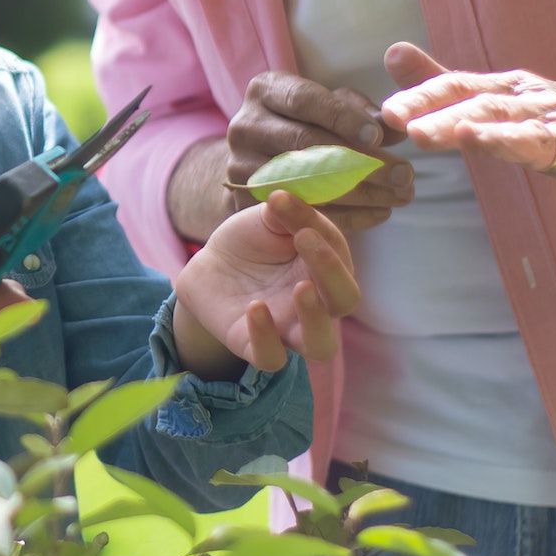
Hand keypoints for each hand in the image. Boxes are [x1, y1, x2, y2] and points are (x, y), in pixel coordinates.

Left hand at [171, 189, 361, 376]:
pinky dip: (266, 337)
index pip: (340, 253)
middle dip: (332, 270)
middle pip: (346, 300)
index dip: (322, 231)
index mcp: (326, 268)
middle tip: (305, 239)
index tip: (286, 205)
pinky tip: (254, 307)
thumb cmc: (251, 241)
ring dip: (317, 318)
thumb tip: (283, 197)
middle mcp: (317, 303)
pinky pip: (271, 358)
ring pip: (322, 344)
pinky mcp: (255, 345)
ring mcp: (288, 328)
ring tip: (301, 288)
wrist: (210, 264)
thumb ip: (284, 213)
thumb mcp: (266, 219)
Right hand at [219, 70, 413, 232]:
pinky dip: (345, 216)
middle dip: (360, 160)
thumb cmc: (303, 124)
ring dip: (359, 193)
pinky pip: (301, 212)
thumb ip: (361, 112)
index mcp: (266, 90)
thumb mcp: (328, 106)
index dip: (342, 117)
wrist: (256, 161)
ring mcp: (240, 166)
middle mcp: (245, 125)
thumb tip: (396, 127)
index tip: (379, 136)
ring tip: (400, 196)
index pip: (304, 99)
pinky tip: (379, 213)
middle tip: (404, 174)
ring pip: (304, 182)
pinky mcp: (246, 202)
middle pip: (304, 143)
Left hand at [378, 42, 555, 218]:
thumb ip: (450, 85)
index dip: (426, 99)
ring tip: (468, 137)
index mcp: (517, 95)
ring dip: (504, 136)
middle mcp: (545, 109)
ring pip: (541, 137)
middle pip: (493, 110)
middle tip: (409, 130)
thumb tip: (392, 54)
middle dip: (450, 118)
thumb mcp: (508, 103)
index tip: (386, 113)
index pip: (463, 89)